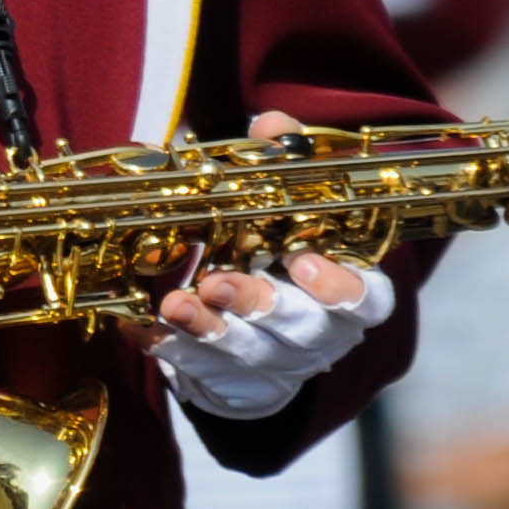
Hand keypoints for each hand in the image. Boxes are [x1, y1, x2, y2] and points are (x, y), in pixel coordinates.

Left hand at [151, 107, 392, 420]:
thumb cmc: (286, 252)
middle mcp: (323, 336)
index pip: (367, 300)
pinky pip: (203, 374)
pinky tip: (141, 327)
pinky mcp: (238, 386)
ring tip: (173, 304)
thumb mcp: (292, 208)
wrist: (269, 330)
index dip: (339, 287)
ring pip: (249, 354)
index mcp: (354, 296)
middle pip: (300, 328)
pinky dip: (172, 350)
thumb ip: (287, 163)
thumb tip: (272, 123)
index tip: (301, 260)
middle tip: (217, 282)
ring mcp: (281, 367)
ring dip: (209, 330)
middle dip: (255, 303)